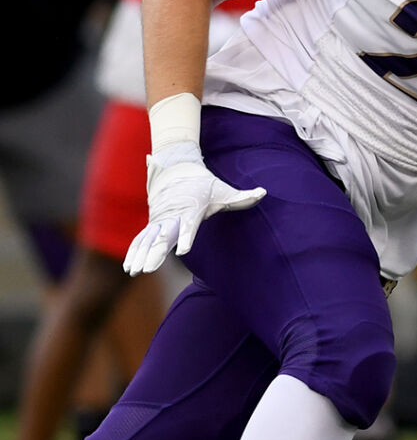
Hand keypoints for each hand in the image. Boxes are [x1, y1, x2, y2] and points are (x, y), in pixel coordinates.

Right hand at [122, 142, 265, 275]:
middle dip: (156, 252)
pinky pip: (141, 238)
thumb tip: (263, 193)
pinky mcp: (152, 222)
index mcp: (191, 208)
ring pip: (148, 239)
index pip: (189, 224)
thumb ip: (242, 196)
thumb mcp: (224, 190)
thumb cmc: (205, 184)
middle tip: (148, 268)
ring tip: (134, 271)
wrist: (178, 168)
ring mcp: (159, 219)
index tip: (184, 250)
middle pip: (163, 235)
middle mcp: (172, 215)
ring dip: (140, 255)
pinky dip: (134, 251)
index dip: (186, 236)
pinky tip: (130, 268)